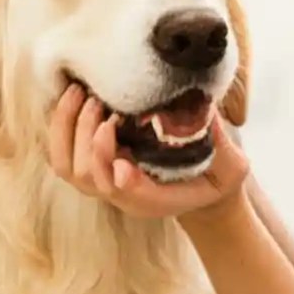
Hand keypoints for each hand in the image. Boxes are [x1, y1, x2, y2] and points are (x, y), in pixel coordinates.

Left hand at [47, 84, 250, 219]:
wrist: (200, 189)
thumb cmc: (216, 176)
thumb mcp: (232, 166)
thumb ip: (221, 146)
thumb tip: (206, 112)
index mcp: (159, 200)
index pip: (133, 197)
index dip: (127, 184)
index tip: (125, 164)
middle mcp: (125, 196)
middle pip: (92, 179)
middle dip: (91, 143)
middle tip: (99, 104)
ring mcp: (106, 184)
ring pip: (71, 168)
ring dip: (70, 130)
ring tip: (82, 93)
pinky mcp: (94, 168)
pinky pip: (63, 155)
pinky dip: (60, 128)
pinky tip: (72, 97)